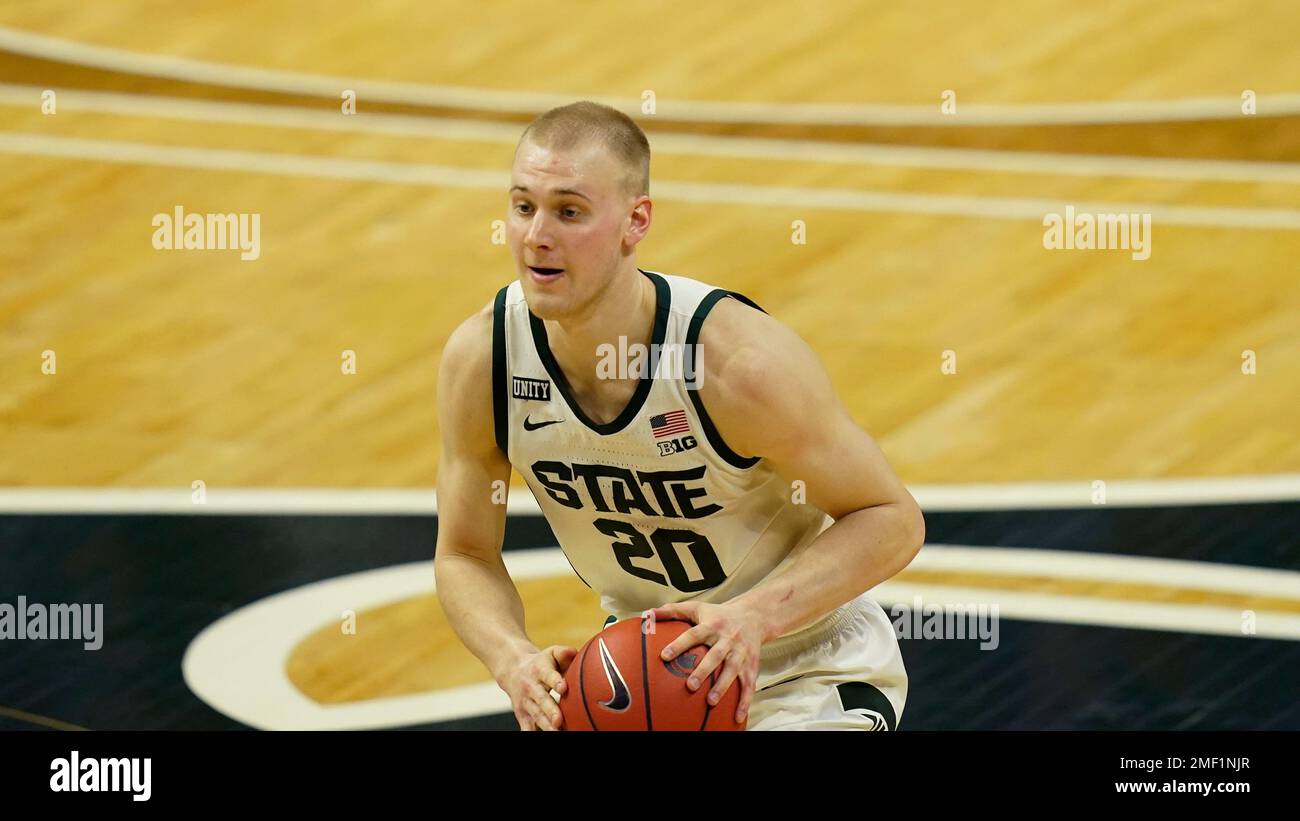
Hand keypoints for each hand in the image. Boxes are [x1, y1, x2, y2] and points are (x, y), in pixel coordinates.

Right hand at [496, 644, 576, 730]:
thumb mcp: (551, 653)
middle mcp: (531, 687)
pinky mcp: (522, 714)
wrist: (512, 670)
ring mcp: (526, 702)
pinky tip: (545, 736)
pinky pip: (527, 727)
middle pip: (541, 699)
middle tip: (559, 720)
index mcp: (540, 670)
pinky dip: (533, 733)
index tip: (563, 687)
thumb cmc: (541, 663)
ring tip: (556, 731)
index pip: (548, 675)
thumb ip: (563, 653)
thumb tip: (574, 652)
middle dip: (550, 710)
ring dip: (545, 725)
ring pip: (535, 715)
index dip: (556, 681)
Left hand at [651, 600, 766, 724]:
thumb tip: (647, 614)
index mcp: (712, 625)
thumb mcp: (696, 608)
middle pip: (715, 655)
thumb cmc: (718, 614)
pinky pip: (749, 685)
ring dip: (722, 686)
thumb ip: (672, 611)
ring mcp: (741, 653)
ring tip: (710, 702)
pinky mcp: (751, 665)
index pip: (694, 635)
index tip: (664, 656)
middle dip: (703, 671)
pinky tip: (737, 717)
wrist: (754, 616)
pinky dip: (745, 701)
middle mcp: (728, 639)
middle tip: (689, 686)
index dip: (679, 644)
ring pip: (732, 670)